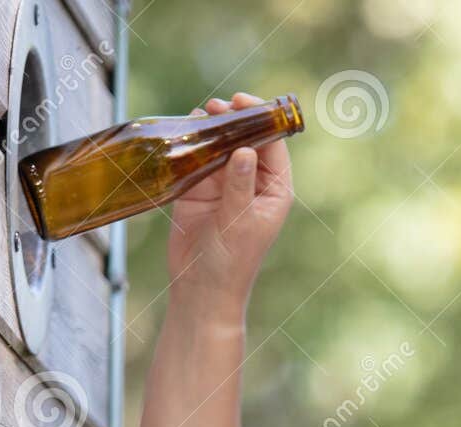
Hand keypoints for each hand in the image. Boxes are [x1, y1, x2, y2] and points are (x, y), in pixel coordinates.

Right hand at [166, 92, 294, 322]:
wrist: (200, 289)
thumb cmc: (230, 263)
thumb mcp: (238, 223)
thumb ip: (239, 185)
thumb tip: (244, 150)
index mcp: (275, 190)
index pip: (273, 144)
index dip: (261, 119)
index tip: (243, 103)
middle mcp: (252, 182)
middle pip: (246, 138)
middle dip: (233, 119)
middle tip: (216, 106)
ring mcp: (226, 183)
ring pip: (221, 144)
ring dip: (212, 128)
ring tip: (200, 115)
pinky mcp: (199, 187)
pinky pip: (198, 157)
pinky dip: (193, 143)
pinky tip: (185, 130)